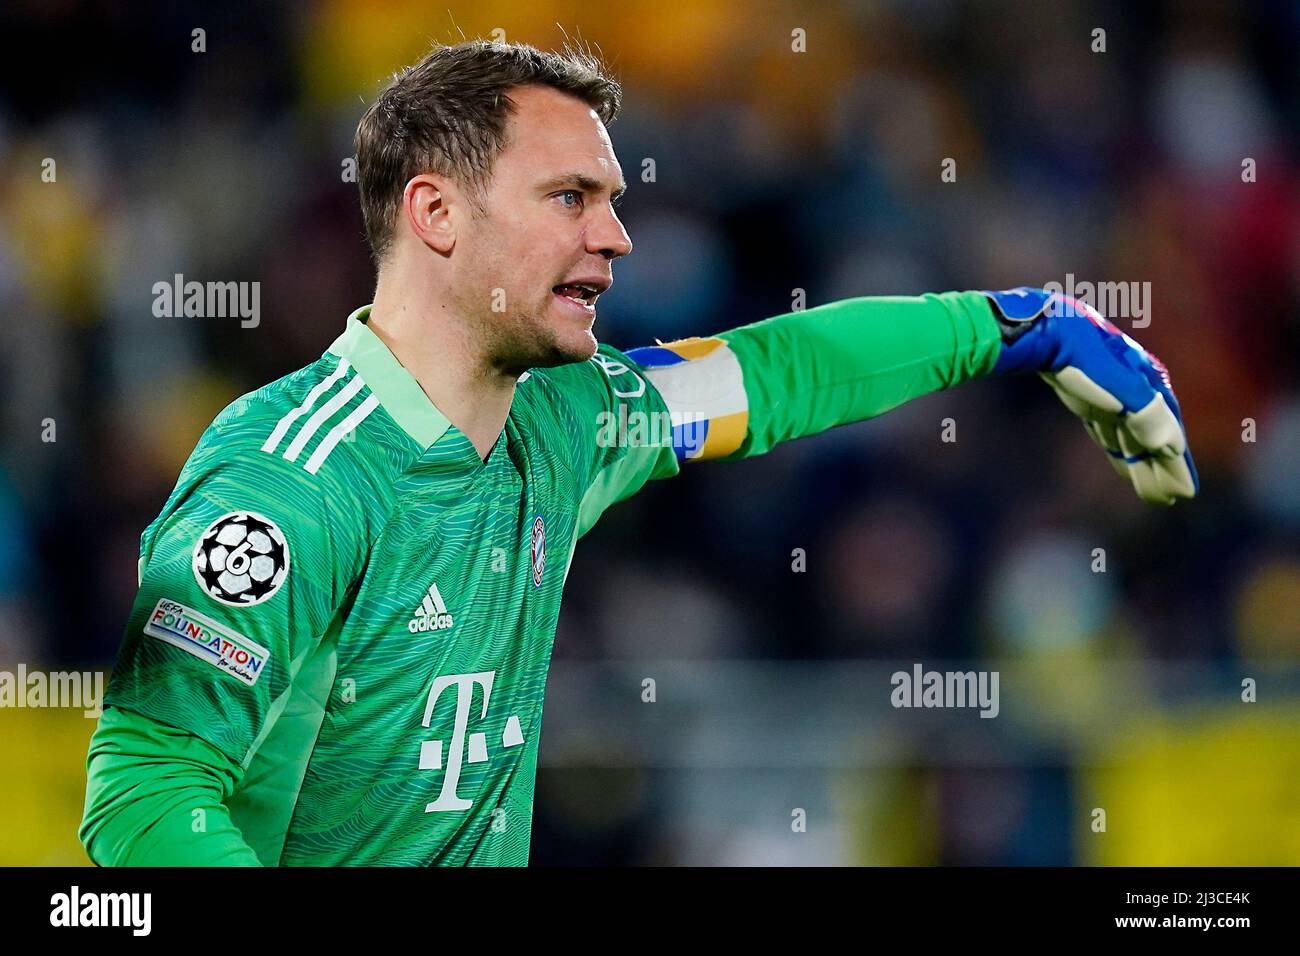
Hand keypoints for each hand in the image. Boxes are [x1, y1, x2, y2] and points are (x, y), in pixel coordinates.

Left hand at [984, 287, 1198, 504]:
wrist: (1045, 334)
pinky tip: (1122, 462)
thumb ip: (1147, 416)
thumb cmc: (1084, 359)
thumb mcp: (1121, 389)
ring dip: (1141, 462)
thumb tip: (1172, 446)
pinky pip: (1109, 431)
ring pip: (1130, 437)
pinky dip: (1118, 449)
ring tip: (1152, 491)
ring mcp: (1110, 394)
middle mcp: (1135, 389)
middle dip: (1161, 468)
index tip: (1186, 492)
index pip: (1169, 433)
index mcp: (1149, 385)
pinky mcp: (1087, 398)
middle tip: (1170, 500)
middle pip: (1151, 439)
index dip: (1177, 464)